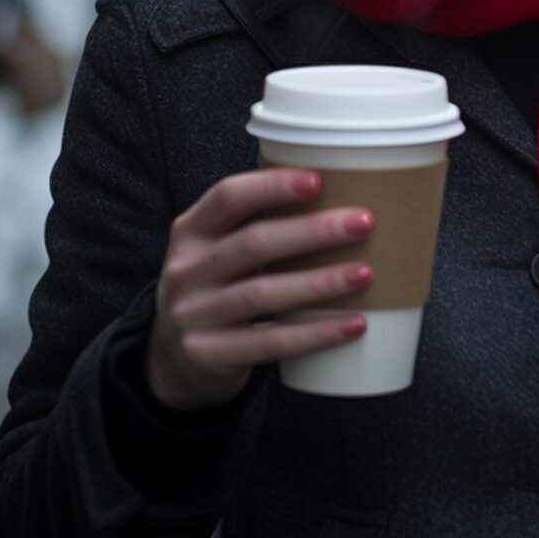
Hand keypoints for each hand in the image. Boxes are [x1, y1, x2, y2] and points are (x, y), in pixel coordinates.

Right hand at [144, 167, 375, 411]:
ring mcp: (192, 315)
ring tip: (366, 273)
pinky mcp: (206, 354)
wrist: (172, 358)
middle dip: (314, 231)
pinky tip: (355, 324)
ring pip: (263, 294)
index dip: (272, 185)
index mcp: (191, 231)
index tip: (320, 180)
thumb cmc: (218, 287)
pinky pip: (269, 342)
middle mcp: (186, 270)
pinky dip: (316, 333)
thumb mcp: (220, 251)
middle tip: (365, 222)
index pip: (227, 197)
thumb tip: (346, 194)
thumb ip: (260, 226)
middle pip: (254, 243)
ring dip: (320, 282)